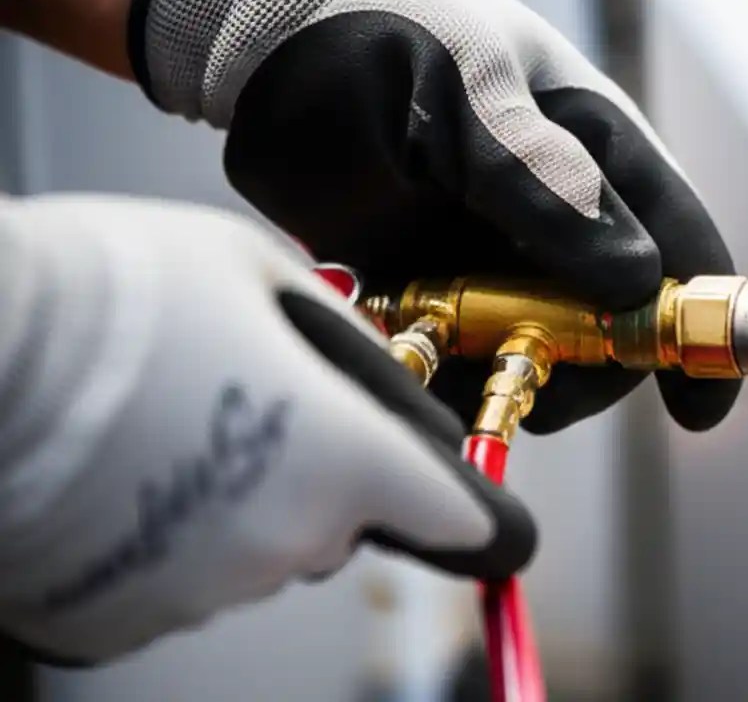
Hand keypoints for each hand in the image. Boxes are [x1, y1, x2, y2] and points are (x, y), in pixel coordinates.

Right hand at [0, 194, 534, 663]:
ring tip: (168, 426)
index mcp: (346, 459)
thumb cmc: (115, 290)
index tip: (484, 516)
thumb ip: (353, 346)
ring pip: (262, 551)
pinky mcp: (121, 621)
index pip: (471, 525)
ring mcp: (203, 591)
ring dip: (239, 505)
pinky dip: (167, 541)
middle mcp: (289, 542)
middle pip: (349, 526)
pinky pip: (180, 581)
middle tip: (249, 406)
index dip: (481, 513)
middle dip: (324, 477)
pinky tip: (125, 474)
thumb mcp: (263, 273)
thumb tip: (392, 388)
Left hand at [128, 0, 740, 433]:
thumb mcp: (474, 93)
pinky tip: (420, 369)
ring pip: (544, 354)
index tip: (698, 407)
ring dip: (515, 381)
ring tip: (456, 369)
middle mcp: (562, 219)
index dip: (701, 327)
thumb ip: (549, 183)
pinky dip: (452, 382)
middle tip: (536, 382)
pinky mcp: (438, 293)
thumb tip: (638, 282)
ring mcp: (500, 261)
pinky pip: (466, 362)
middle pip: (618, 324)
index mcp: (599, 157)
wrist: (270, 49)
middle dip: (590, 368)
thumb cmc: (389, 36)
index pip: (682, 248)